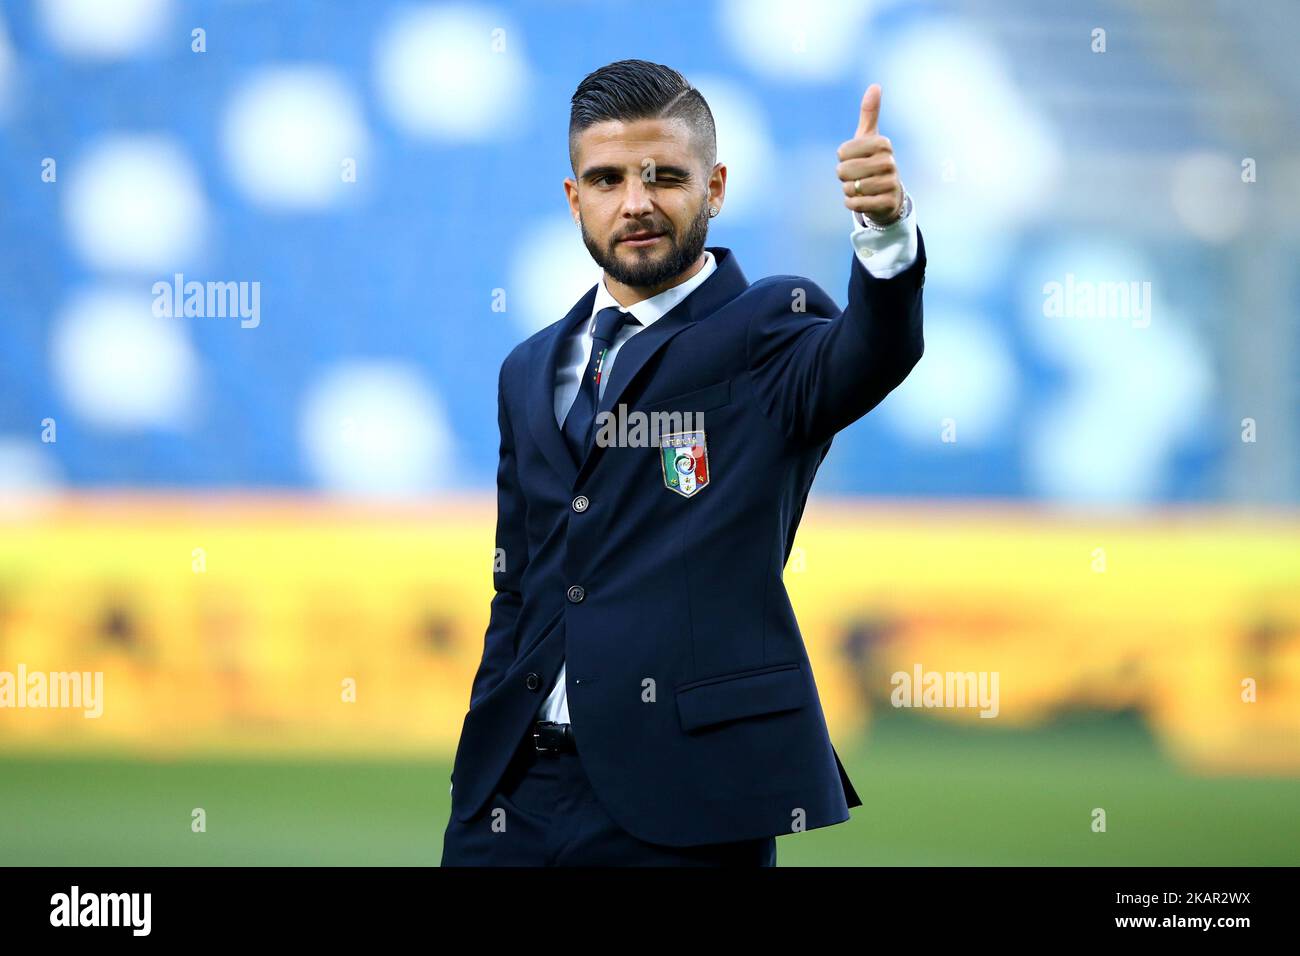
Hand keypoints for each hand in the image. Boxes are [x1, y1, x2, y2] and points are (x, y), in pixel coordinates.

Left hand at [837, 83, 903, 224]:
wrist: (888, 195)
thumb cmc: (873, 162)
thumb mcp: (869, 138)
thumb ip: (869, 113)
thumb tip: (875, 86)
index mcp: (883, 144)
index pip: (842, 152)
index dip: (842, 159)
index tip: (854, 159)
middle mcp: (889, 162)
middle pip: (844, 170)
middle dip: (844, 177)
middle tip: (855, 176)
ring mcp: (890, 183)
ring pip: (850, 188)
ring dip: (849, 191)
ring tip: (860, 188)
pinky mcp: (888, 203)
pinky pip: (856, 204)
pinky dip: (852, 204)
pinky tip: (861, 200)